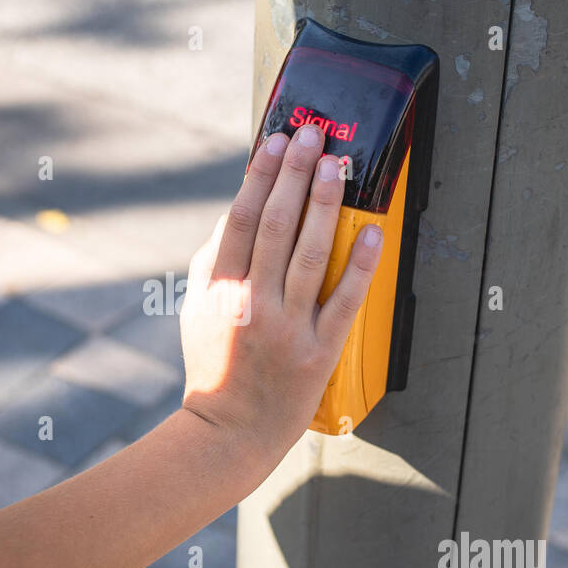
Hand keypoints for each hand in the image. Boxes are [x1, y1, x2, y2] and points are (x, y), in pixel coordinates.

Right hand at [179, 124, 383, 465]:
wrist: (230, 431)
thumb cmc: (214, 366)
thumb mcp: (197, 310)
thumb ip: (212, 261)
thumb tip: (234, 213)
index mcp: (219, 289)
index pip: (241, 219)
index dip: (260, 176)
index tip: (275, 142)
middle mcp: (252, 303)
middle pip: (276, 226)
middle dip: (294, 174)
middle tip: (312, 136)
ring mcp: (287, 327)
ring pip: (309, 254)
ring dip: (324, 205)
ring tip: (337, 166)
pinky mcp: (319, 352)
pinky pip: (343, 301)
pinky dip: (358, 264)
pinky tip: (370, 232)